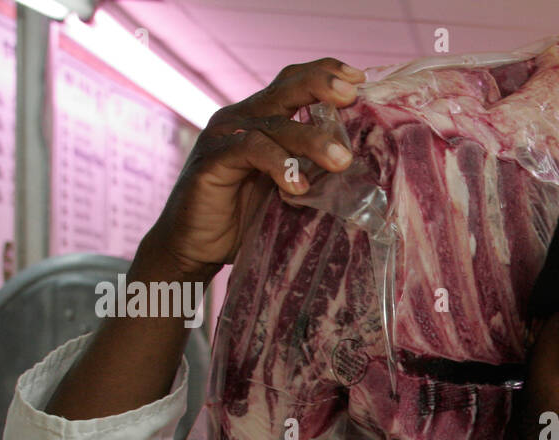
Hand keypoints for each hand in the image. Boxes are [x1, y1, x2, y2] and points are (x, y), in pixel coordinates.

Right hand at [137, 58, 365, 282]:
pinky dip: (278, 166)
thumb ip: (312, 170)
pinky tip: (299, 187)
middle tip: (352, 96)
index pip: (294, 82)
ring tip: (341, 162)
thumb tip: (364, 168)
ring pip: (274, 125)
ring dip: (312, 141)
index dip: (325, 73)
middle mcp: (241, 118)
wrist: (194, 246)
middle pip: (285, 89)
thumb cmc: (246, 217)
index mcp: (261, 117)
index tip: (360, 78)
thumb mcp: (286, 188)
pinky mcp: (212, 160)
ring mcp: (224, 136)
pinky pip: (250, 151)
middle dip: (321, 87)